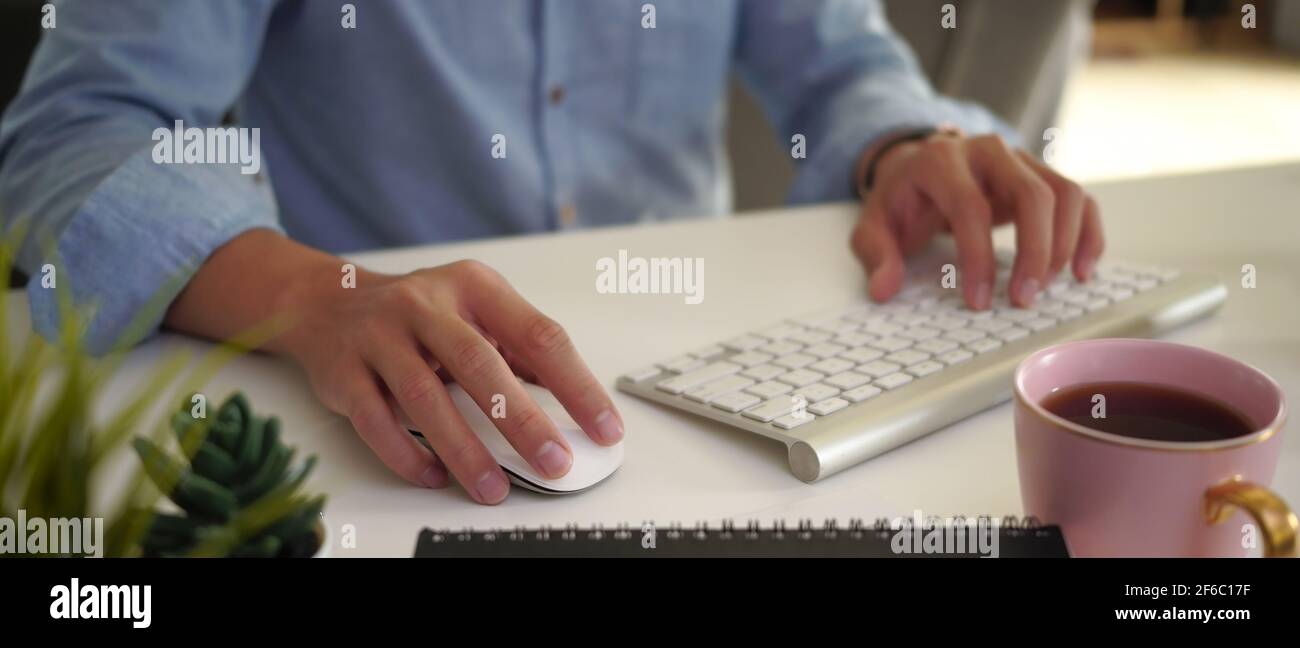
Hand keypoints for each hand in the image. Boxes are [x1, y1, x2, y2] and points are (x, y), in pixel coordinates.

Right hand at [276, 259, 624, 504]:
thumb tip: (573, 405)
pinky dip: (406, 453)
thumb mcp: (474, 311)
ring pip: (425, 397)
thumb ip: (517, 350)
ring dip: (464, 449)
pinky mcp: (345, 371)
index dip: (576, 385)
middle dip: (522, 421)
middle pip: (481, 365)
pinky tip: (434, 475)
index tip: (604, 426)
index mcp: (474, 287)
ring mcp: (381, 336)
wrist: (329, 302)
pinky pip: (376, 419)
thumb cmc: (419, 313)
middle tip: (554, 462)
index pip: (539, 336)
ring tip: (493, 487)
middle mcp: (426, 305)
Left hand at [850, 133, 1103, 308]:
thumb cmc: (901, 199)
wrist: (918, 165)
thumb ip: (876, 254)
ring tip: (1044, 288)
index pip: (971, 208)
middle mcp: (987, 151)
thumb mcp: (874, 224)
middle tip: (1023, 299)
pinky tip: (1082, 271)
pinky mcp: (1042, 173)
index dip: (978, 258)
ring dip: (1064, 245)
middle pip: (1032, 195)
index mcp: (941, 161)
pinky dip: (1089, 235)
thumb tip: (884, 289)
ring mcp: (1021, 159)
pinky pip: (1080, 198)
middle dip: (1034, 252)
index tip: (978, 301)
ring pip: (1064, 193)